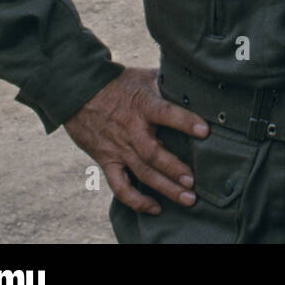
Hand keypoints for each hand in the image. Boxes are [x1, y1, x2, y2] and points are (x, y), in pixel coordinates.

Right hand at [62, 66, 209, 214]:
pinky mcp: (107, 160)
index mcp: (142, 105)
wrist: (78, 92)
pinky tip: (155, 208)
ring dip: (164, 187)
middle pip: (153, 154)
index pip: (166, 113)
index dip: (185, 121)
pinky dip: (135, 200)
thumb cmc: (118, 82)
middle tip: (193, 182)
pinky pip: (120, 185)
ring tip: (187, 198)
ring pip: (142, 173)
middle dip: (174, 170)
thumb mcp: (144, 76)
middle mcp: (131, 130)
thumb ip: (168, 82)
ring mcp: (118, 148)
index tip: (205, 131)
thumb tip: (195, 82)